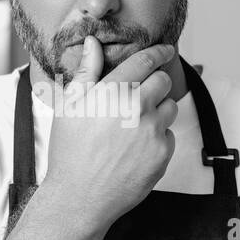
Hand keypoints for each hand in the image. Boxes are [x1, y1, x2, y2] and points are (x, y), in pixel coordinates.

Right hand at [41, 37, 178, 230]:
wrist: (79, 197)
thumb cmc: (70, 151)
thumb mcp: (69, 106)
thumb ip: (86, 72)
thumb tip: (92, 42)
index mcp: (113, 91)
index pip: (146, 60)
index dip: (159, 51)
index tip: (166, 50)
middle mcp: (137, 107)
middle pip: (164, 81)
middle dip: (156, 83)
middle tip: (140, 96)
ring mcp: (153, 131)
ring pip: (170, 108)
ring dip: (159, 111)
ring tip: (134, 126)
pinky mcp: (162, 154)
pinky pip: (169, 136)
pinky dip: (158, 139)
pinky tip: (136, 149)